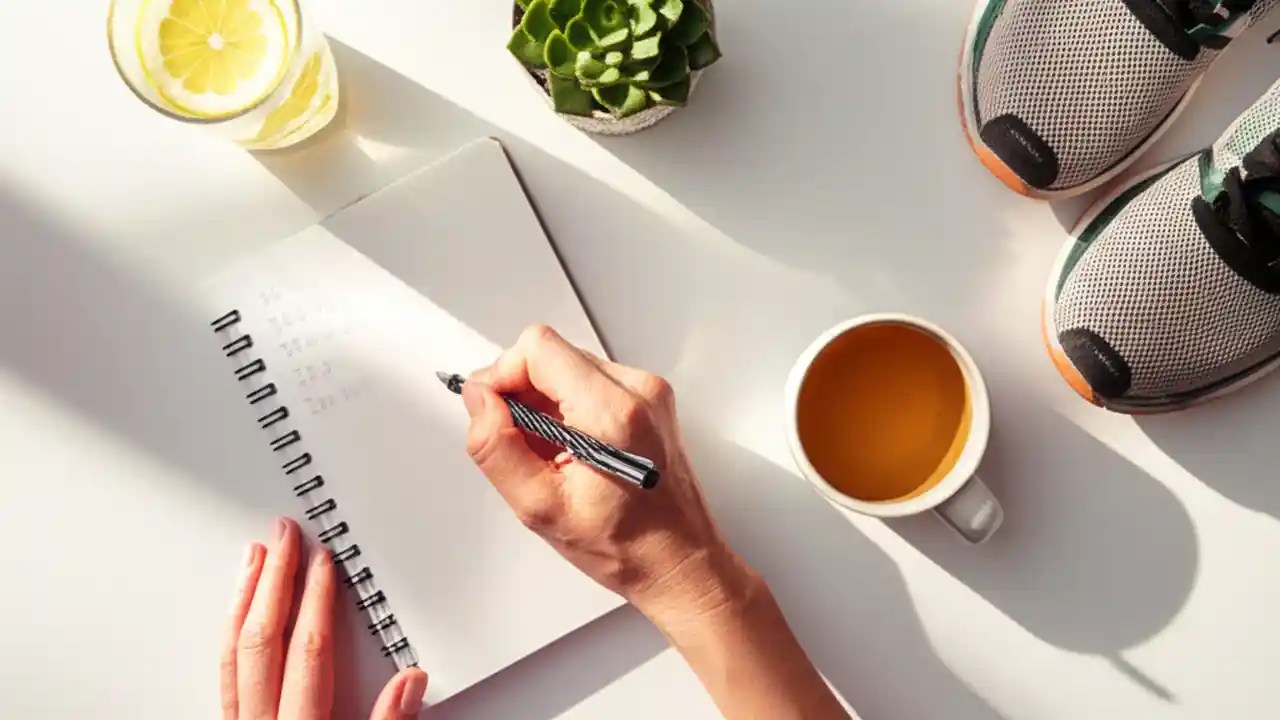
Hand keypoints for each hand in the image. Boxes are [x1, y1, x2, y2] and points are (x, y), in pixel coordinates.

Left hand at [221, 517, 428, 718]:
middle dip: (275, 579)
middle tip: (284, 538)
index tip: (322, 559)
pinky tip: (237, 611)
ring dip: (246, 597)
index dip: (316, 598)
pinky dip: (230, 631)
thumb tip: (410, 681)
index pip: (308, 648)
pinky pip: (224, 669)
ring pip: (234, 650)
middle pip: (263, 637)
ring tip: (254, 558)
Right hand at [464, 325, 757, 626]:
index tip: (493, 409)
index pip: (538, 348)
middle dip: (523, 393)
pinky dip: (570, 409)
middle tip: (520, 443)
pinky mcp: (651, 400)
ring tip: (550, 454)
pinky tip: (571, 450)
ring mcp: (649, 393)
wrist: (679, 561)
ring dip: (546, 403)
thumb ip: (497, 447)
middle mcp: (638, 391)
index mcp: (612, 413)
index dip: (503, 375)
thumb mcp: (540, 507)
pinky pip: (592, 382)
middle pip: (554, 353)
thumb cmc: (626, 546)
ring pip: (570, 366)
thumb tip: (478, 401)